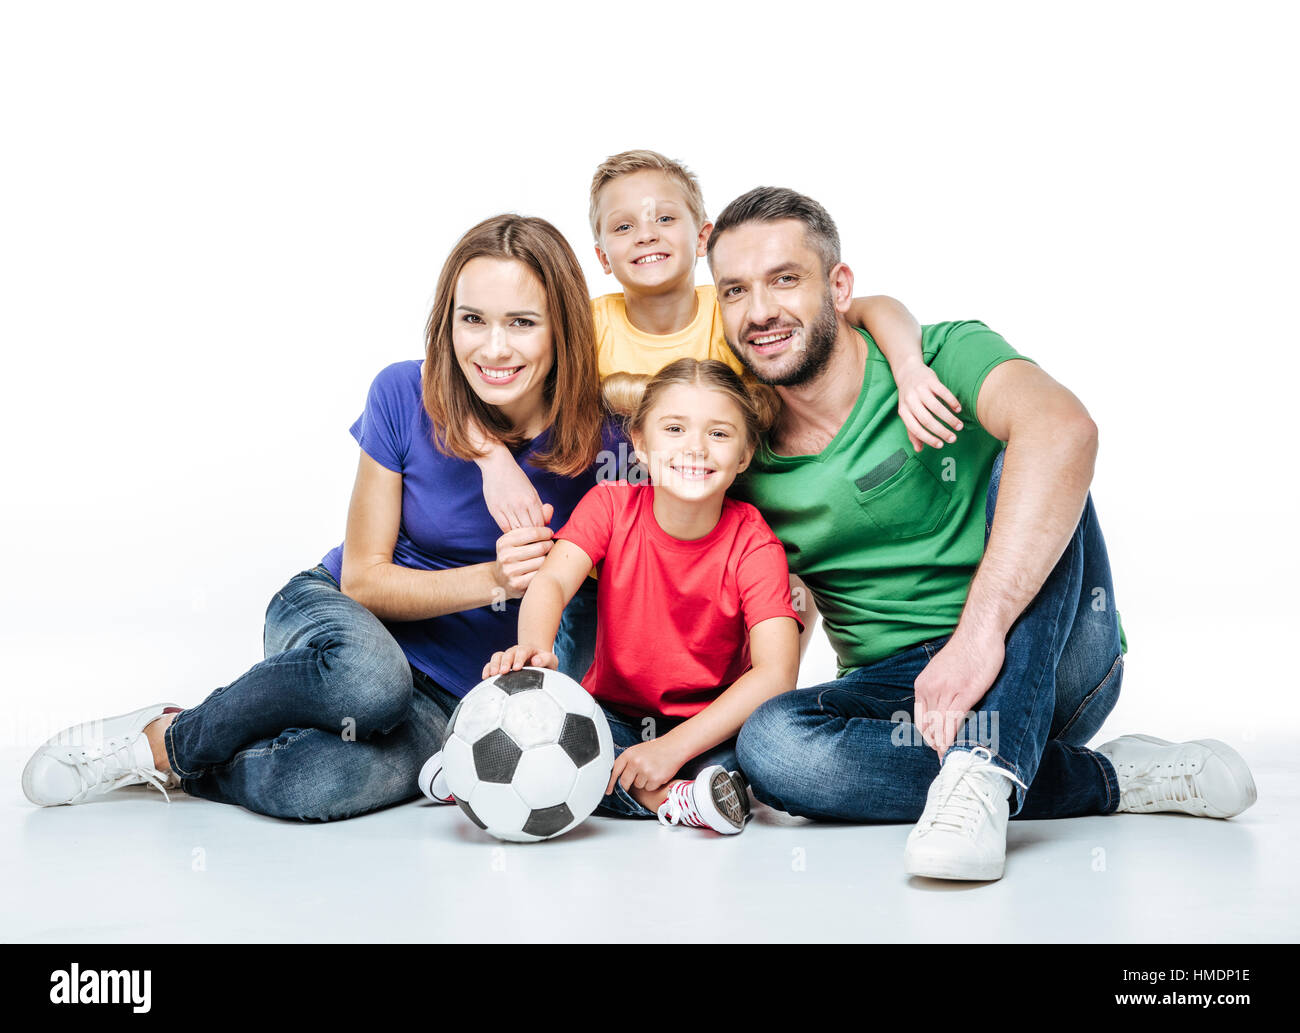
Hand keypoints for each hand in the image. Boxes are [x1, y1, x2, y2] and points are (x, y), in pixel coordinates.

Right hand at [481, 449, 547, 531]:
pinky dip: (510, 532)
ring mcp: (506, 508)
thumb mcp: (532, 491)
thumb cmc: (517, 478)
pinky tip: (513, 530)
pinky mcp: (495, 510)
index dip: (542, 532)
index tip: (543, 535)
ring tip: (525, 537)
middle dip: (533, 536)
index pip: (540, 525)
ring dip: (521, 536)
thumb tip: (546, 523)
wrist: (497, 465)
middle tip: (534, 539)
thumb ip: (539, 508)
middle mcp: (519, 505)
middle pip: (529, 530)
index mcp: (531, 500)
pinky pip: (505, 528)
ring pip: (517, 531)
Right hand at [482, 644, 557, 679]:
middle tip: (503, 672)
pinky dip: (487, 669)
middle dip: (505, 662)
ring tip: (492, 675)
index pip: (522, 651)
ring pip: (497, 656)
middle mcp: (515, 651)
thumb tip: (535, 661)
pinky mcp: (500, 663)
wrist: (538, 660)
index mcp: (528, 650)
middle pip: (508, 653)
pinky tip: (485, 677)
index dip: (519, 659)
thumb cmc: (545, 662)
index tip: (517, 668)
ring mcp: (506, 657)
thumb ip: (546, 659)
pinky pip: (490, 663)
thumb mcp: (551, 660)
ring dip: (494, 665)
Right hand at [491, 504, 554, 598]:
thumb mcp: (517, 539)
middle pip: (540, 547)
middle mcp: (505, 555)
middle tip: (549, 546)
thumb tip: (549, 507)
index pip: (533, 532)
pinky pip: (539, 575)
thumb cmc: (514, 554)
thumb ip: (533, 522)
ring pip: (541, 561)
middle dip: (548, 546)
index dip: (546, 532)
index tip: (549, 534)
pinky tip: (540, 570)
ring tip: (544, 558)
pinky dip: (542, 572)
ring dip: (547, 560)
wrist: (500, 580)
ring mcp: (509, 571)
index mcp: (504, 541)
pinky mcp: (516, 584)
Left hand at [606, 737, 686, 796]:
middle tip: (636, 780)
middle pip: (624, 782)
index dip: (610, 782)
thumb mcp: (638, 750)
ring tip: (651, 771)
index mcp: (629, 754)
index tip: (608, 790)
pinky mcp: (654, 779)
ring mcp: (645, 771)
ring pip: (638, 786)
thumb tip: (619, 777)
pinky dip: (652, 784)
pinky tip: (657, 774)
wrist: (674, 747)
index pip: (615, 771)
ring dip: (643, 782)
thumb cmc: (657, 749)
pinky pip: (648, 788)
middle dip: (628, 785)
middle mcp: (635, 762)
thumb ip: (628, 762)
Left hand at [893, 361, 962, 451]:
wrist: (907, 371)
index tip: (940, 445)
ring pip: (936, 407)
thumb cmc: (909, 397)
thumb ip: (912, 431)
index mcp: (903, 411)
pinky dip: (952, 402)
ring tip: (959, 426)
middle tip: (953, 439)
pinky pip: (943, 392)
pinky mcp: (930, 380)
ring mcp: (920, 389)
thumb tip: (919, 449)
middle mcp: (910, 400)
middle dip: (941, 431)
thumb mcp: (907, 413)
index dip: (928, 439)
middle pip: (927, 420)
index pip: (915, 429)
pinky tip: (958, 409)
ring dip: (949, 419)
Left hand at [912, 629, 1005, 755]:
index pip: (921, 718)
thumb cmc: (966, 652)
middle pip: (929, 725)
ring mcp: (947, 691)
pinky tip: (953, 747)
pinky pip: (954, 720)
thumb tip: (941, 709)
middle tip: (943, 758)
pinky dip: (951, 736)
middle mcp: (930, 689)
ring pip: (940, 725)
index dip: (928, 736)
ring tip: (948, 758)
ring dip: (943, 745)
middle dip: (935, 744)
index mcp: (923, 685)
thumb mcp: (943, 672)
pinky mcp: (965, 693)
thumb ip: (939, 689)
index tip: (935, 747)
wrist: (979, 633)